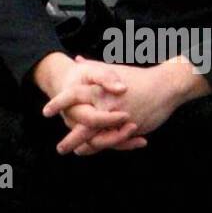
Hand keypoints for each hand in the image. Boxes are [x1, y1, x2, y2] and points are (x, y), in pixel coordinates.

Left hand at [44, 58, 208, 155]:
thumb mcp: (112, 69)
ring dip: (84, 147)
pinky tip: (92, 150)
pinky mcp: (129, 128)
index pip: (73, 95)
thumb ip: (92, 68)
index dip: (59, 104)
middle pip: (82, 123)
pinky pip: (112, 142)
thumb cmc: (138, 77)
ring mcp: (118, 117)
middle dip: (70, 138)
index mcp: (99, 88)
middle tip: (59, 148)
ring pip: (96, 137)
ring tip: (74, 152)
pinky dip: (101, 147)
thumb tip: (77, 60)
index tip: (46, 112)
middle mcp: (106, 103)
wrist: (165, 86)